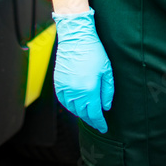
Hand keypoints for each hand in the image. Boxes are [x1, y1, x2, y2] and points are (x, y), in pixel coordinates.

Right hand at [52, 8, 114, 132]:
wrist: (76, 38)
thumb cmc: (93, 51)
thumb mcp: (107, 70)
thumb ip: (107, 90)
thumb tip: (106, 106)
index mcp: (89, 89)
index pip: (94, 113)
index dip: (100, 122)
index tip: (104, 128)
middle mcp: (75, 92)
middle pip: (83, 113)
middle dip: (91, 120)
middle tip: (97, 122)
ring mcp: (65, 88)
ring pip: (73, 109)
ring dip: (81, 113)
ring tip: (89, 114)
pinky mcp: (58, 84)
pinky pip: (63, 102)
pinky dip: (70, 106)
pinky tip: (76, 106)